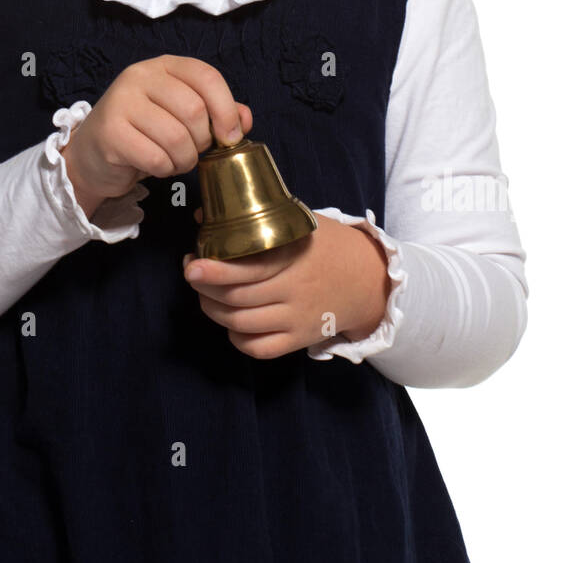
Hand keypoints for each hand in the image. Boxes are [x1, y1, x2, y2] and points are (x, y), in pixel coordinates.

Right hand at [62, 56, 252, 217]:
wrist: (94, 154)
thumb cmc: (145, 131)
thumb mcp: (181, 115)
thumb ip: (216, 112)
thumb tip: (245, 118)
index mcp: (164, 65)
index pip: (207, 77)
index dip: (226, 109)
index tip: (230, 136)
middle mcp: (140, 76)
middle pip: (194, 110)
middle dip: (202, 141)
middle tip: (192, 150)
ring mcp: (121, 102)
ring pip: (177, 138)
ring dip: (184, 160)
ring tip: (174, 160)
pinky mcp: (110, 133)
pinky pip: (156, 158)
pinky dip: (164, 169)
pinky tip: (155, 166)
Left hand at [182, 210, 391, 358]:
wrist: (369, 279)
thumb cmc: (329, 244)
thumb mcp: (300, 222)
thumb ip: (257, 219)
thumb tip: (203, 213)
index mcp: (295, 257)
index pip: (249, 269)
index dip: (216, 270)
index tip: (193, 264)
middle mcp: (295, 290)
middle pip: (238, 298)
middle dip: (206, 288)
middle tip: (194, 273)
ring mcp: (297, 318)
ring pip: (243, 324)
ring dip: (215, 311)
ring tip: (206, 295)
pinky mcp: (300, 339)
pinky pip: (260, 348)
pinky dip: (237, 338)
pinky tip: (231, 323)